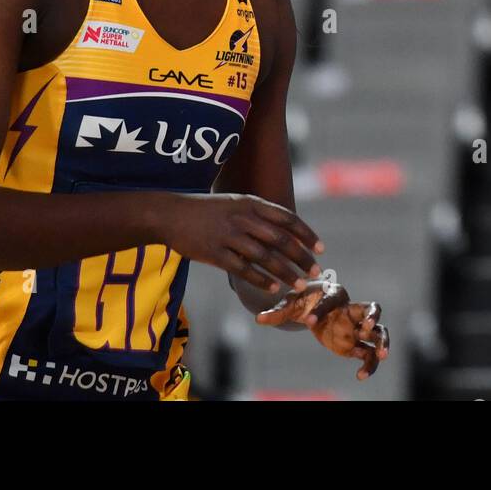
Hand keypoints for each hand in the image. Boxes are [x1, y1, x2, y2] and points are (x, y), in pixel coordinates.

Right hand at [162, 192, 323, 294]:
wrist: (170, 214)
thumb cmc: (206, 210)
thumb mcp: (235, 203)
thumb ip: (258, 214)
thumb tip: (286, 231)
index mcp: (251, 203)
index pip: (287, 219)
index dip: (306, 234)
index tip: (320, 249)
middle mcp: (243, 218)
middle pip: (281, 240)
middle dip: (301, 257)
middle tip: (315, 272)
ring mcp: (229, 236)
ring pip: (265, 257)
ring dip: (285, 273)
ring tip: (299, 285)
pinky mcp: (215, 253)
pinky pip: (243, 269)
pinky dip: (260, 280)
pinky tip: (273, 289)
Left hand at [255, 275, 389, 380]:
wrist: (312, 307)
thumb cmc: (303, 300)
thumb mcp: (289, 305)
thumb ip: (276, 312)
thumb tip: (258, 318)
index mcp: (334, 294)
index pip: (332, 299)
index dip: (321, 309)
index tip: (308, 321)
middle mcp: (351, 309)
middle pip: (371, 308)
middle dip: (371, 317)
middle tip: (367, 328)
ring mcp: (356, 327)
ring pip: (378, 332)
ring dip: (382, 342)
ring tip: (381, 355)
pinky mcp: (355, 343)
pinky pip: (368, 353)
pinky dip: (368, 364)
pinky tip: (359, 376)